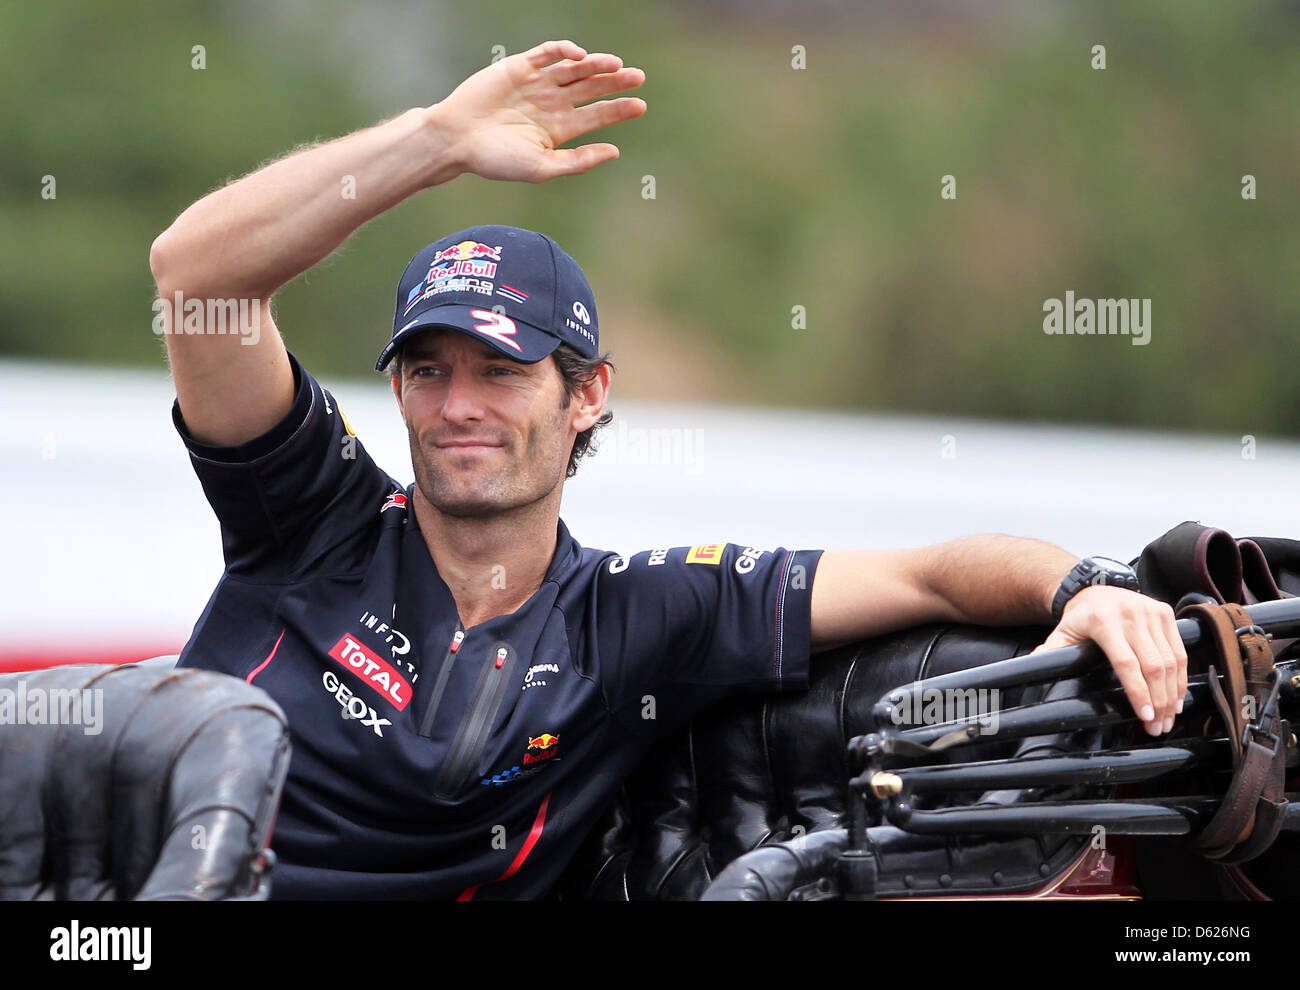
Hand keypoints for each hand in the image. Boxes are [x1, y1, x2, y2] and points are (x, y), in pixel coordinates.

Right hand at [429, 40, 645, 183]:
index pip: (596, 115)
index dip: (618, 109)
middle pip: (591, 88)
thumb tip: (614, 152)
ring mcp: (537, 83)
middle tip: (638, 78)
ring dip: (595, 66)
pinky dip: (564, 51)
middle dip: (615, 83)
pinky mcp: (520, 67)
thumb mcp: (542, 167)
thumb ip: (577, 161)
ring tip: (616, 65)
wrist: (457, 140)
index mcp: (559, 129)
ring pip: (574, 69)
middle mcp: (552, 103)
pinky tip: (580, 56)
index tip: (640, 105)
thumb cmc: (496, 160)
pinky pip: (547, 53)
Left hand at [1031, 586, 1187, 736]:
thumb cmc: (1079, 618)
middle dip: (1159, 701)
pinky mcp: (1165, 612)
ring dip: (1173, 694)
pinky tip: (1176, 697)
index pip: (1126, 663)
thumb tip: (1033, 669)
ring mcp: (1151, 612)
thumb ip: (1051, 653)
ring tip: (1168, 718)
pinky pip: (1179, 651)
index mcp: (1103, 621)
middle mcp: (1131, 615)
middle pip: (1153, 666)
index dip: (1137, 691)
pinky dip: (1181, 677)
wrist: (1094, 588)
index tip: (1144, 716)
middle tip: (1157, 727)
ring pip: (1171, 661)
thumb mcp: (1062, 633)